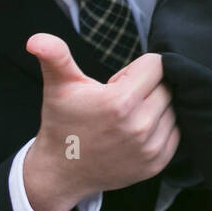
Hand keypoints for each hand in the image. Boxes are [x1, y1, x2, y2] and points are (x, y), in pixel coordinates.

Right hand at [22, 34, 178, 210]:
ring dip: (156, 107)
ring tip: (128, 116)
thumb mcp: (58, 86)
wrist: (60, 172)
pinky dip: (162, 127)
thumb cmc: (62, 123)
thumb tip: (36, 38)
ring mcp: (150, 147)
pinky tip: (137, 130)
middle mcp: (140, 126)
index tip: (117, 82)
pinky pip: (175, 132)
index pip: (156, 65)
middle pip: (166, 86)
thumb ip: (54, 56)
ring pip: (173, 108)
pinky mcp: (157, 163)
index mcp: (120, 102)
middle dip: (148, 87)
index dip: (136, 69)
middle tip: (120, 100)